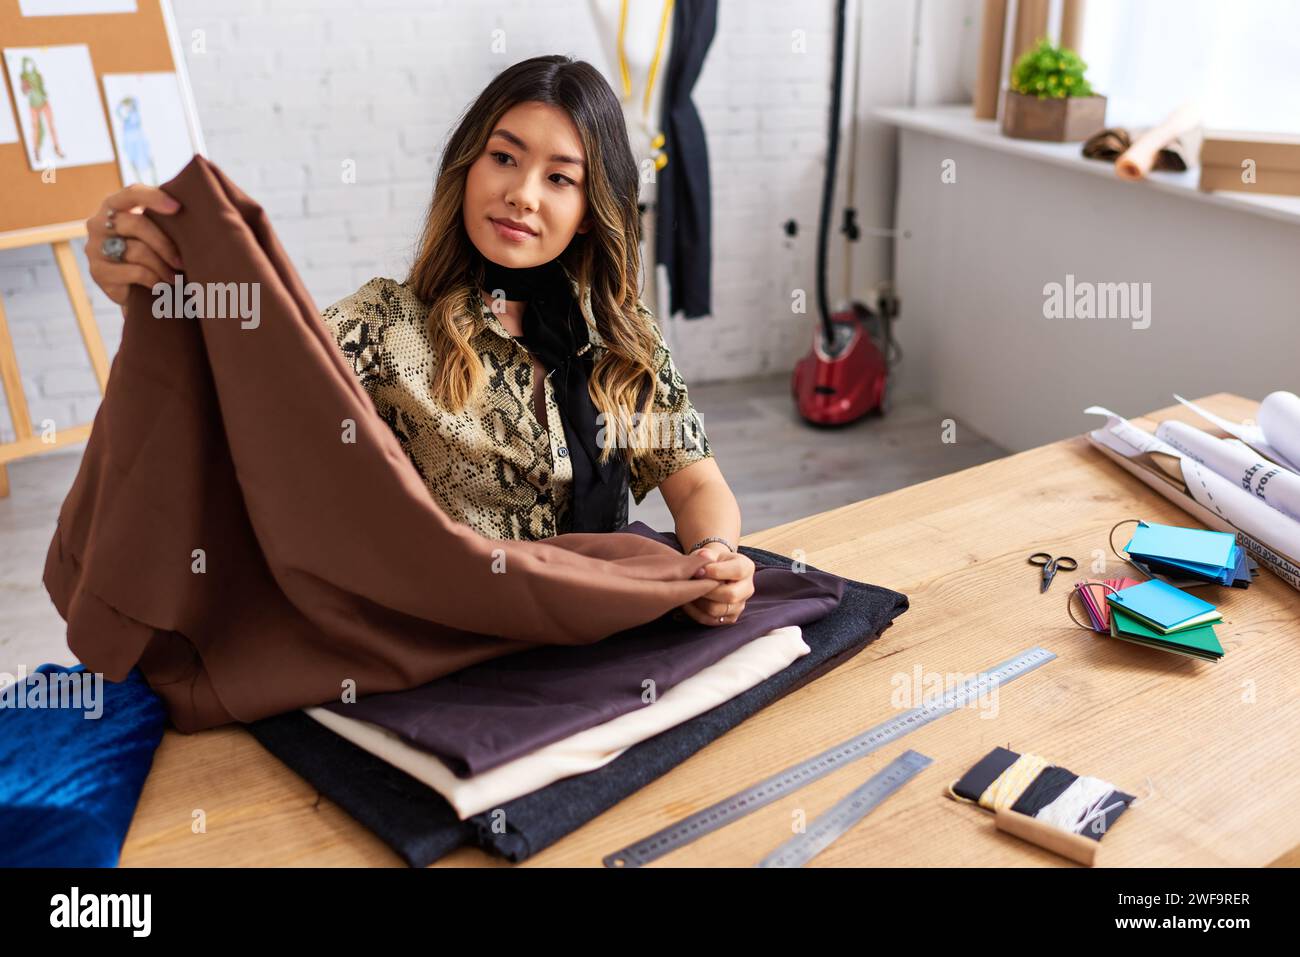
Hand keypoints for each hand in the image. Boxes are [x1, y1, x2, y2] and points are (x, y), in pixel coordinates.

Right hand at [84, 184, 184, 305]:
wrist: (133, 291)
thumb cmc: (150, 253)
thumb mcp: (155, 231)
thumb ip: (163, 217)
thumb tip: (193, 205)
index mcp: (113, 205)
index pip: (131, 193)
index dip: (153, 197)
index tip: (177, 207)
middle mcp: (98, 223)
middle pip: (136, 224)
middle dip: (165, 244)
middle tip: (182, 261)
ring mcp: (94, 248)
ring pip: (137, 250)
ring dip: (163, 266)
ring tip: (176, 277)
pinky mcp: (98, 272)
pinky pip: (135, 272)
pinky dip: (156, 280)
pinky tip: (164, 285)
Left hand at [679, 545, 754, 626]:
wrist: (713, 573)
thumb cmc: (711, 561)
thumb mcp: (710, 553)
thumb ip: (706, 554)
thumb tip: (704, 556)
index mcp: (747, 567)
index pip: (737, 571)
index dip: (715, 572)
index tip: (698, 571)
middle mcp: (747, 588)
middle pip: (731, 595)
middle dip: (707, 590)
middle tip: (692, 584)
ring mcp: (740, 605)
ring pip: (718, 610)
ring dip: (699, 602)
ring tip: (688, 592)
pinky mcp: (730, 617)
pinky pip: (710, 620)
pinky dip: (695, 612)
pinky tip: (688, 602)